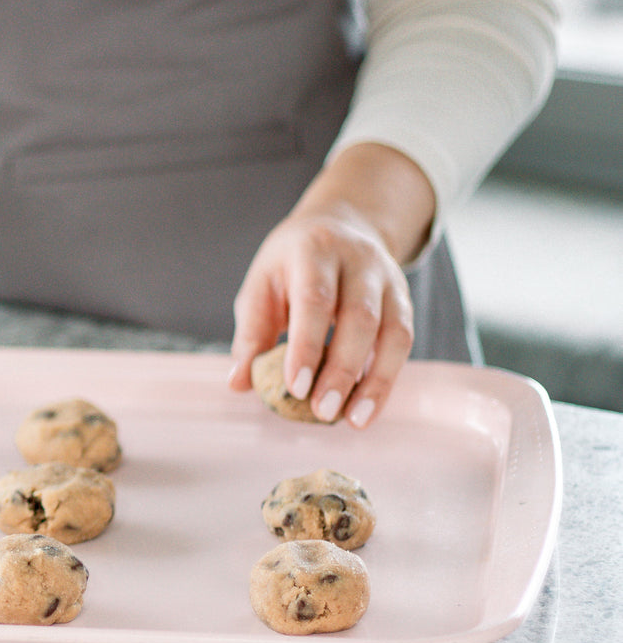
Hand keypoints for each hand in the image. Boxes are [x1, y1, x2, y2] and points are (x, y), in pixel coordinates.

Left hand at [226, 143, 433, 428]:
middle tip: (322, 412)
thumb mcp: (261, 284)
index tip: (296, 388)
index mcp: (314, 251)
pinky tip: (369, 406)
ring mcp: (388, 279)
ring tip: (354, 420)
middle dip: (342, 370)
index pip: (314, 301)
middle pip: (359, 318)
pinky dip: (387, 377)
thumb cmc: (291, 264)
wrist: (343, 222)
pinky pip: (403, 341)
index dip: (307, 346)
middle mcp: (358, 261)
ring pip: (392, 332)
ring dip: (375, 381)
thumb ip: (251, 333)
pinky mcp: (404, 299)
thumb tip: (238, 382)